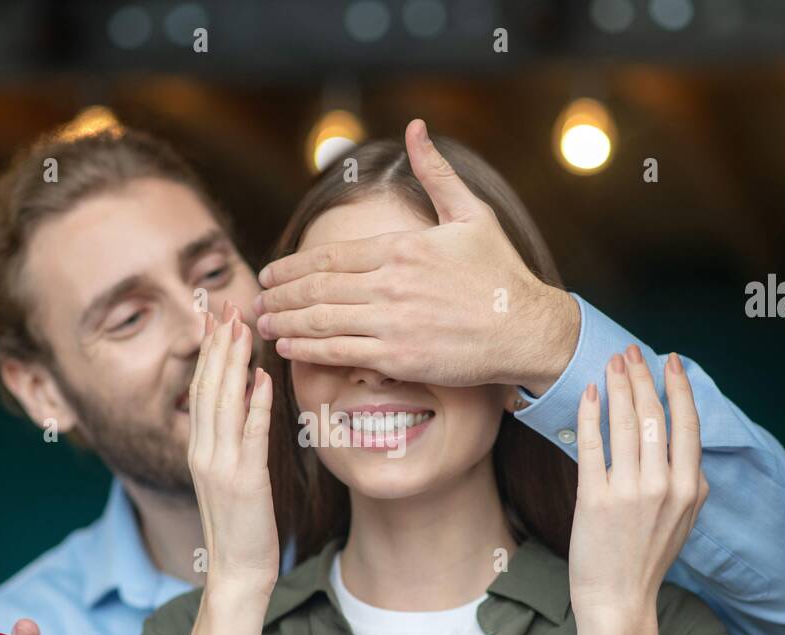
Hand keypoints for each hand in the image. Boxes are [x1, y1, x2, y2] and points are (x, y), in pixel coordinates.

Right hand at [188, 302, 278, 591]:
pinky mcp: (244, 482)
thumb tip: (249, 391)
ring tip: (244, 329)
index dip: (209, 351)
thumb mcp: (233, 475)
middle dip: (218, 344)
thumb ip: (237, 435)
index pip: (200, 389)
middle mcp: (203, 452)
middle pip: (207, 387)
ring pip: (223, 404)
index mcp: (199, 449)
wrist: (237, 574)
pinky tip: (264, 378)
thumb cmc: (242, 527)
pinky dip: (256, 404)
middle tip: (229, 306)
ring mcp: (221, 467)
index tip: (218, 317)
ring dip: (233, 363)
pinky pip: (250, 435)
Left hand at [255, 118, 578, 394]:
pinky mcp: (400, 356)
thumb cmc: (501, 273)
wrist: (527, 328)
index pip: (332, 257)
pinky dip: (308, 349)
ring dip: (286, 322)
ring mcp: (394, 322)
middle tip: (256, 299)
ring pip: (323, 320)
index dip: (293, 266)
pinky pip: (341, 352)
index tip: (271, 272)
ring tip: (263, 323)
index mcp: (402, 247)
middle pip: (318, 288)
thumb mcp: (471, 214)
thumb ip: (436, 174)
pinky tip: (288, 347)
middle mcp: (392, 284)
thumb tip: (415, 129)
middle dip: (281, 294)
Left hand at [568, 349, 709, 628]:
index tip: (671, 361)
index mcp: (690, 488)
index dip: (679, 387)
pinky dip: (589, 413)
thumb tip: (687, 449)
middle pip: (654, 415)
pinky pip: (592, 444)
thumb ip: (688, 483)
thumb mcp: (683, 520)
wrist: (619, 599)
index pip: (687, 424)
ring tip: (611, 363)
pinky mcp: (595, 499)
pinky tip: (588, 393)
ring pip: (626, 423)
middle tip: (630, 352)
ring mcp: (629, 492)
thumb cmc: (648, 558)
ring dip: (618, 386)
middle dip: (642, 376)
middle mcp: (664, 486)